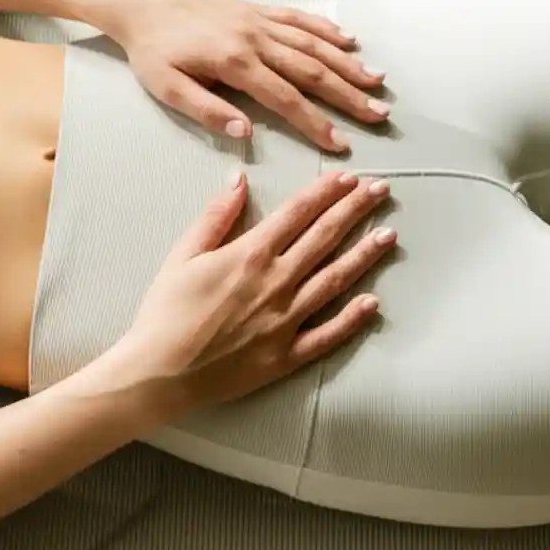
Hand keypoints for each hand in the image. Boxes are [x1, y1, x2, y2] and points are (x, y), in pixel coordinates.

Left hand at [89, 0, 388, 152]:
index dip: (316, 124)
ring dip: (347, 64)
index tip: (340, 144)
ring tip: (376, 82)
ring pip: (313, 44)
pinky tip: (348, 40)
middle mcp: (255, 40)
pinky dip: (325, 29)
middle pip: (312, 71)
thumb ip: (207, 111)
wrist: (143, 2)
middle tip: (379, 115)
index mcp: (235, 64)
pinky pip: (298, 18)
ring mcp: (259, 21)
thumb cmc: (152, 51)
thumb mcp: (168, 88)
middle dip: (348, 95)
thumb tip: (245, 133)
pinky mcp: (256, 10)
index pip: (286, 100)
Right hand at [124, 170, 394, 408]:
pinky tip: (374, 303)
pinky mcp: (287, 355)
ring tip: (389, 234)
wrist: (160, 373)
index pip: (297, 213)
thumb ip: (215, 216)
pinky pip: (327, 334)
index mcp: (249, 254)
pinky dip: (352, 318)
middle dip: (355, 210)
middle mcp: (276, 282)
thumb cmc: (164, 313)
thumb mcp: (182, 255)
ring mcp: (286, 320)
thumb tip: (239, 180)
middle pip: (324, 238)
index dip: (326, 192)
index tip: (349, 176)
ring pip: (335, 280)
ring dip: (364, 255)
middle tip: (382, 190)